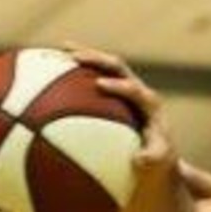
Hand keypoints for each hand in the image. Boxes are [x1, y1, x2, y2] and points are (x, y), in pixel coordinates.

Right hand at [61, 43, 175, 179]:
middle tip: (75, 57)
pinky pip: (92, 77)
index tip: (99, 84)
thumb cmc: (156, 155)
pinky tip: (52, 70)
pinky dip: (74, 72)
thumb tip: (138, 161)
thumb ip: (152, 158)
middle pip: (116, 66)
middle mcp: (136, 88)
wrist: (157, 148)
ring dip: (82, 57)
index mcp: (149, 102)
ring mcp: (123, 86)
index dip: (118, 85)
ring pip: (102, 66)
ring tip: (59, 51)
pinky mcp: (113, 90)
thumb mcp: (158, 160)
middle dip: (96, 59)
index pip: (133, 89)